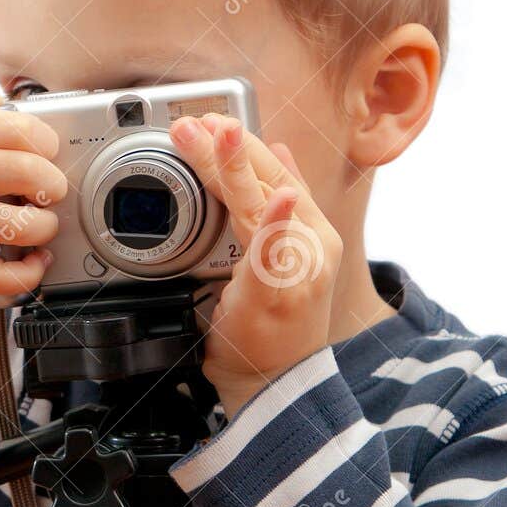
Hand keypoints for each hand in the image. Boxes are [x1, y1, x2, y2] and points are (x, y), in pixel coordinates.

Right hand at [0, 57, 66, 296]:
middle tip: (49, 184)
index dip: (46, 139)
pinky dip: (26, 274)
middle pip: (27, 175)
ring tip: (40, 217)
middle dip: (53, 181)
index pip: (19, 130)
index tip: (45, 148)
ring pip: (20, 227)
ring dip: (45, 224)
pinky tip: (34, 259)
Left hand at [169, 112, 341, 420]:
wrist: (277, 385)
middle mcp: (312, 243)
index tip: (208, 121)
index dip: (241, 145)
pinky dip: (277, 222)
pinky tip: (279, 198)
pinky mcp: (281, 293)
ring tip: (217, 135)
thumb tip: (278, 151)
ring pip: (263, 206)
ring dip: (238, 167)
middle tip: (194, 123)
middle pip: (266, 182)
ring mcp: (300, 267)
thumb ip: (282, 204)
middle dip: (227, 148)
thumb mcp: (280, 255)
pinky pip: (275, 253)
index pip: (275, 172)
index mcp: (311, 229)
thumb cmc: (275, 326)